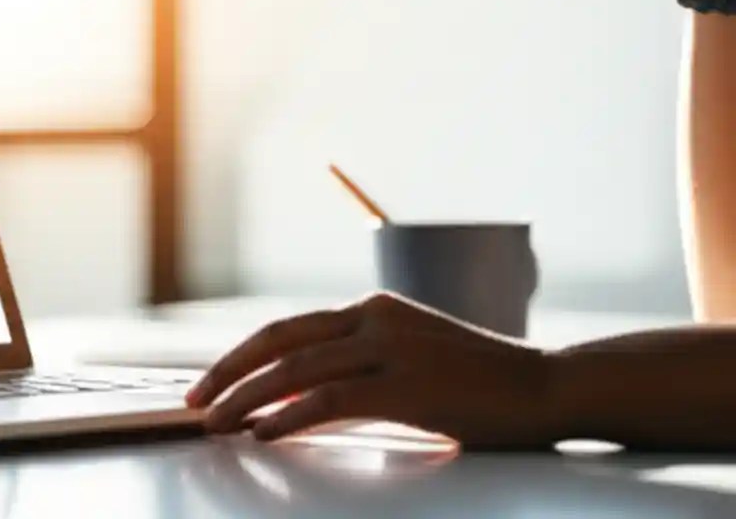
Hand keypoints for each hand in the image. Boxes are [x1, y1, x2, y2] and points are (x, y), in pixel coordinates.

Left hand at [185, 292, 558, 447]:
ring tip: (214, 423)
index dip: (241, 355)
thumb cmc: (478, 384)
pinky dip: (288, 416)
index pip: (288, 328)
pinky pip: (331, 398)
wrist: (549, 386)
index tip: (209, 382)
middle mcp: (376, 319)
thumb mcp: (408, 362)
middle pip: (279, 340)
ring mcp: (393, 348)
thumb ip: (353, 371)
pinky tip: (262, 434)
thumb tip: (286, 398)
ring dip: (246, 398)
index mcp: (372, 310)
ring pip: (296, 369)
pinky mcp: (410, 385)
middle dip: (228, 371)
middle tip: (193, 400)